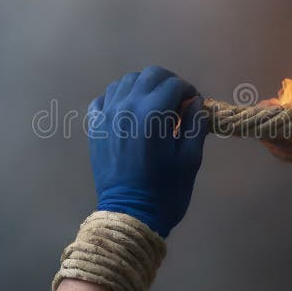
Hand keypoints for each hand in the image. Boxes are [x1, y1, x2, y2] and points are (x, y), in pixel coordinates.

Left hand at [87, 66, 206, 236]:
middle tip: (177, 100)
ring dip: (143, 87)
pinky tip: (128, 113)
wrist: (130, 215)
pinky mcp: (95, 127)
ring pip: (125, 82)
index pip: (174, 84)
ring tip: (153, 106)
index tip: (194, 104)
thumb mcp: (190, 159)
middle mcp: (127, 106)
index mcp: (153, 113)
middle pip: (149, 75)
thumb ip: (195, 124)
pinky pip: (104, 99)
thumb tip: (196, 103)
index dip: (189, 91)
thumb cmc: (166, 191)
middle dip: (168, 82)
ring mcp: (107, 115)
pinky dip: (118, 99)